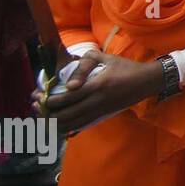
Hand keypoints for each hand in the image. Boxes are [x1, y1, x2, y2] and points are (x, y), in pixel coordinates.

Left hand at [31, 50, 160, 133]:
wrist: (147, 82)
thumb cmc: (125, 67)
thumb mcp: (106, 58)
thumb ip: (85, 63)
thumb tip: (69, 83)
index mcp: (97, 86)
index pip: (68, 98)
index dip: (51, 101)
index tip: (39, 98)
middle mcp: (97, 102)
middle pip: (67, 115)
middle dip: (49, 114)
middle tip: (37, 108)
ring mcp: (100, 111)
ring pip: (73, 124)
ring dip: (56, 123)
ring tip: (44, 118)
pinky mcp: (103, 116)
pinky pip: (82, 126)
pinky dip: (68, 128)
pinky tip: (59, 125)